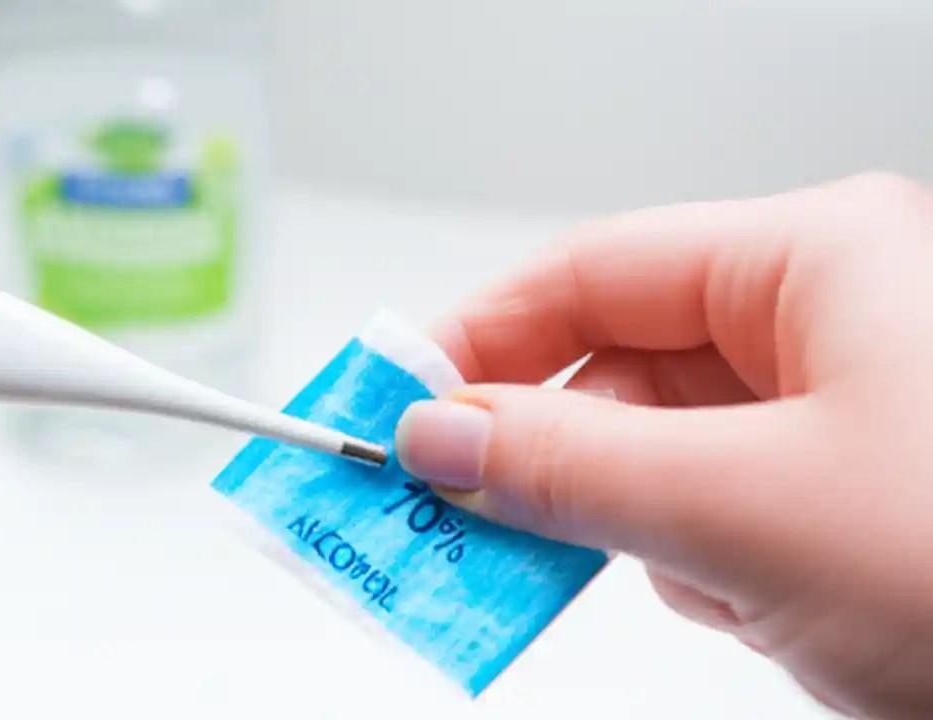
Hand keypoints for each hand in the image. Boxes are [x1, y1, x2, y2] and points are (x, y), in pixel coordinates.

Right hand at [395, 172, 932, 718]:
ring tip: (602, 571)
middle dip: (534, 449)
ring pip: (656, 448)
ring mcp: (840, 419)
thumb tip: (436, 437)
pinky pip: (708, 510)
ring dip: (614, 516)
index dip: (476, 336)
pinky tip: (726, 601)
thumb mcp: (746, 511)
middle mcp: (828, 326)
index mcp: (815, 265)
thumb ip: (565, 465)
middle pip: (614, 365)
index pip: (590, 272)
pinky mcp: (842, 504)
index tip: (391, 402)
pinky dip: (683, 559)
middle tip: (439, 513)